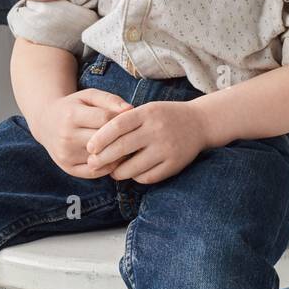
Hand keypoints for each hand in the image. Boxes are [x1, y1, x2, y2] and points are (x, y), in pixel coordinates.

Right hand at [31, 89, 133, 178]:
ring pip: (101, 158)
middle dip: (122, 138)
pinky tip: (114, 157)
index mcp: (71, 115)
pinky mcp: (68, 168)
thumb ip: (110, 99)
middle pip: (104, 141)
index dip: (122, 119)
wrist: (46, 122)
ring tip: (126, 146)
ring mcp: (66, 154)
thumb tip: (131, 110)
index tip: (131, 119)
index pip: (105, 119)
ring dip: (117, 154)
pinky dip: (108, 166)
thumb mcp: (88, 96)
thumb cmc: (73, 106)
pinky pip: (95, 172)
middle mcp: (67, 136)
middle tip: (134, 136)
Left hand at [84, 100, 207, 184]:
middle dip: (103, 158)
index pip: (117, 125)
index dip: (100, 138)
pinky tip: (132, 174)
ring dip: (118, 172)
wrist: (199, 123)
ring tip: (111, 172)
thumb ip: (127, 121)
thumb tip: (99, 142)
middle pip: (122, 147)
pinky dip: (136, 178)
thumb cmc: (165, 116)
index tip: (89, 148)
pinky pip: (148, 177)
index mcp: (147, 113)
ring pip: (133, 167)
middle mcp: (156, 130)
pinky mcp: (174, 164)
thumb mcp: (147, 110)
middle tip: (92, 164)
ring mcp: (166, 148)